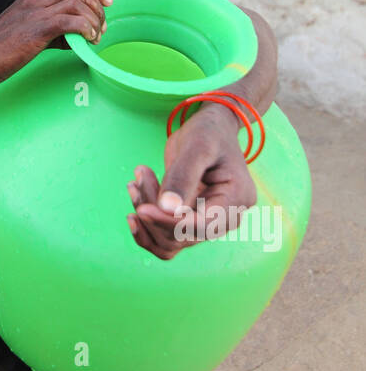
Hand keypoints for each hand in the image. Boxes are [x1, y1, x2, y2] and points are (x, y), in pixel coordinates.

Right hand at [0, 0, 110, 88]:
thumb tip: (79, 37)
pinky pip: (70, 21)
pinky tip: (88, 41)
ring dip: (94, 19)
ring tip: (96, 37)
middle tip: (102, 27)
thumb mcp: (30, 34)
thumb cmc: (1, 51)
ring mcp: (35, 12)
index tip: (106, 4)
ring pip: (77, 1)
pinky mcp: (36, 29)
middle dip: (98, 5)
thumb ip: (55, 31)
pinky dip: (85, 29)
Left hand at [126, 104, 256, 260]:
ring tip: (135, 183)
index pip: (201, 226)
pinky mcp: (192, 223)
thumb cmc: (208, 132)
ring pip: (169, 240)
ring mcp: (209, 223)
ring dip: (145, 219)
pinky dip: (146, 225)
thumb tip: (167, 209)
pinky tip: (136, 198)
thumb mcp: (197, 146)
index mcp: (236, 198)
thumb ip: (182, 177)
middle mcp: (227, 218)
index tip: (140, 209)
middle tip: (139, 176)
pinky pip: (166, 238)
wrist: (210, 130)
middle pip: (182, 236)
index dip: (168, 222)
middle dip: (153, 211)